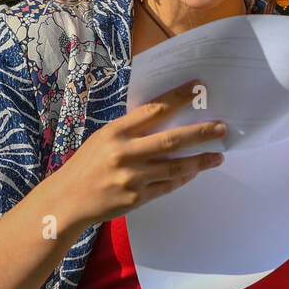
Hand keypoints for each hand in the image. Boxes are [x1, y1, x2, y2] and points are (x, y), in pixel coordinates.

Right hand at [54, 79, 226, 229]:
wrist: (67, 200)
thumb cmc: (87, 165)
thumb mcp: (104, 138)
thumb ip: (132, 130)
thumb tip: (166, 118)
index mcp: (116, 132)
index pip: (153, 110)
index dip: (178, 98)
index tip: (198, 88)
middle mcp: (124, 153)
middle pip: (171, 140)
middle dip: (200, 133)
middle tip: (222, 128)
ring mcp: (132, 177)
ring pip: (175, 167)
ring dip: (200, 160)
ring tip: (218, 155)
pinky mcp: (136, 198)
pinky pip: (168, 186)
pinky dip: (183, 178)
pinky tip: (195, 172)